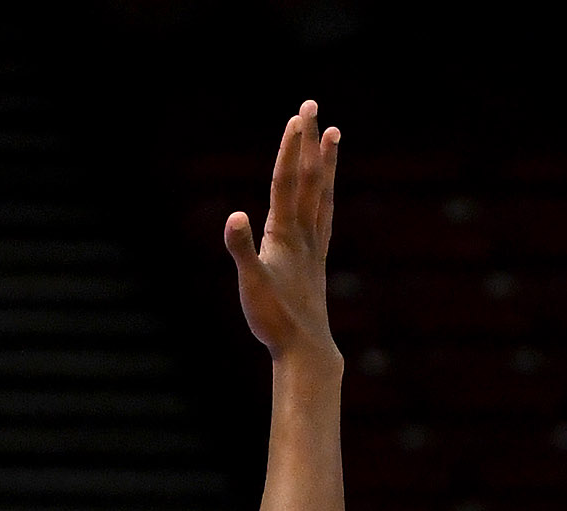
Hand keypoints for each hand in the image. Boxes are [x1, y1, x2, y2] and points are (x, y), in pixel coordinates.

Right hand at [227, 101, 340, 361]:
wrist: (305, 349)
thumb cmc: (274, 320)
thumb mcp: (250, 285)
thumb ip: (241, 249)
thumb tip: (234, 217)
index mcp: (285, 234)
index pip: (286, 182)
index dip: (290, 149)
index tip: (297, 117)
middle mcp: (304, 234)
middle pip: (308, 178)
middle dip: (308, 141)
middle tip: (311, 106)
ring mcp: (314, 247)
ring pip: (322, 194)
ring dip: (325, 162)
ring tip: (332, 135)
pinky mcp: (317, 262)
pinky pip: (324, 217)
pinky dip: (326, 196)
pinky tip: (326, 193)